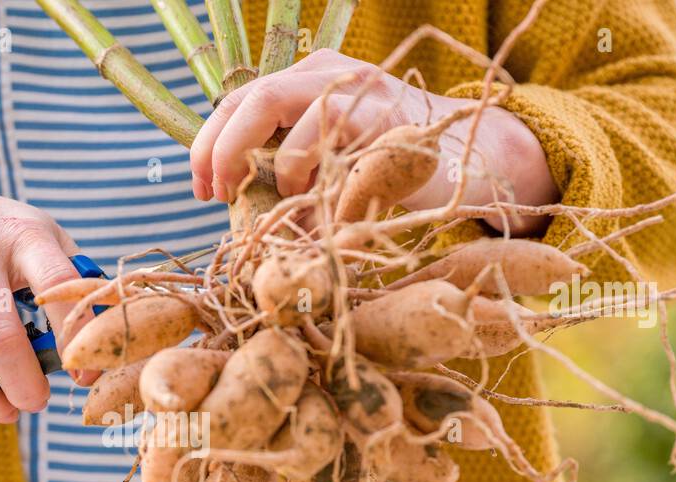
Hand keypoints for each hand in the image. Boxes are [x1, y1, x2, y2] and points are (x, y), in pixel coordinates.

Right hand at [0, 183, 82, 431]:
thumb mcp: (37, 234)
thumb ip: (74, 281)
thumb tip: (105, 342)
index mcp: (21, 235)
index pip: (57, 286)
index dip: (76, 339)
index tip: (83, 376)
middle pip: (0, 340)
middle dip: (24, 388)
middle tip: (36, 403)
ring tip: (4, 412)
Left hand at [189, 49, 557, 233]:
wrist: (474, 158)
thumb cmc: (390, 162)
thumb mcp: (330, 153)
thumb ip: (286, 162)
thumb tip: (232, 201)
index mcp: (309, 77)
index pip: (239, 100)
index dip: (208, 145)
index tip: (201, 190)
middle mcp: (331, 75)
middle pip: (254, 98)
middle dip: (223, 151)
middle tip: (217, 194)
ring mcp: (361, 94)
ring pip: (290, 122)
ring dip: (276, 175)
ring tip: (287, 206)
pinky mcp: (387, 124)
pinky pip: (332, 153)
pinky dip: (315, 189)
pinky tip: (321, 212)